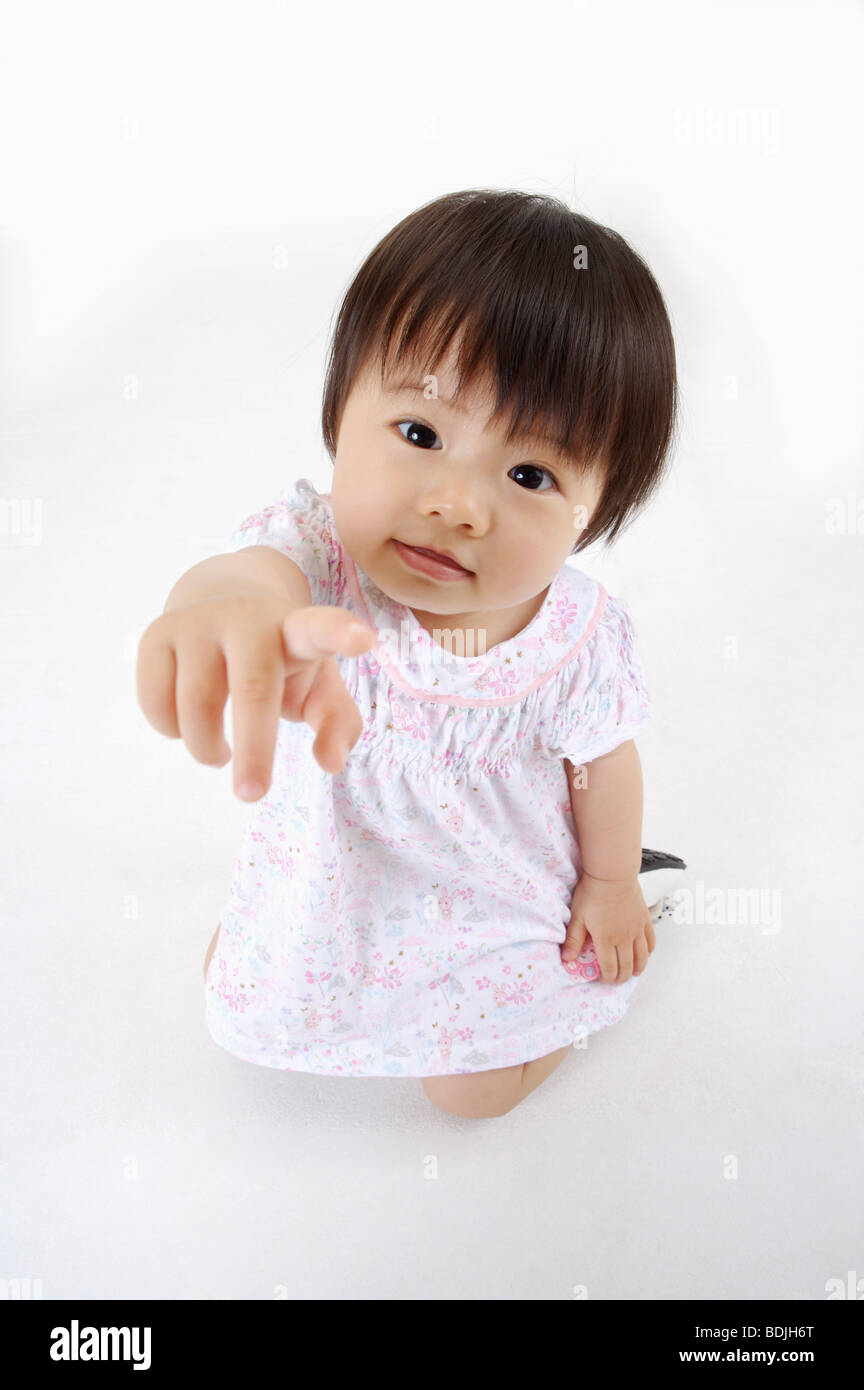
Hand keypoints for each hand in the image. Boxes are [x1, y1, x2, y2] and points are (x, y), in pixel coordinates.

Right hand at [136, 596, 375, 796]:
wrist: (217, 606)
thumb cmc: (277, 661)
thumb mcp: (315, 686)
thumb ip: (334, 722)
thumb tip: (331, 762)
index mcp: (295, 630)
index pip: (320, 628)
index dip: (339, 633)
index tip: (363, 639)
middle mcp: (247, 620)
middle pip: (252, 689)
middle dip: (254, 748)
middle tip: (252, 794)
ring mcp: (198, 623)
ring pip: (196, 704)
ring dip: (207, 748)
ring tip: (220, 755)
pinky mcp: (156, 634)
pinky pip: (156, 703)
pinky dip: (171, 731)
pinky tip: (186, 726)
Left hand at [561, 872, 655, 983]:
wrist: (613, 874)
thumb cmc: (592, 893)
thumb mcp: (578, 917)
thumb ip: (573, 940)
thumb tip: (566, 960)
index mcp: (606, 940)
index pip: (609, 967)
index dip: (607, 978)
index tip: (603, 979)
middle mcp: (624, 938)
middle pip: (626, 966)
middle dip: (621, 977)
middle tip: (617, 980)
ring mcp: (637, 930)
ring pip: (642, 957)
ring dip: (637, 968)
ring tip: (633, 973)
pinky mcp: (645, 920)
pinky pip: (651, 941)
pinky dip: (648, 951)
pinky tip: (645, 954)